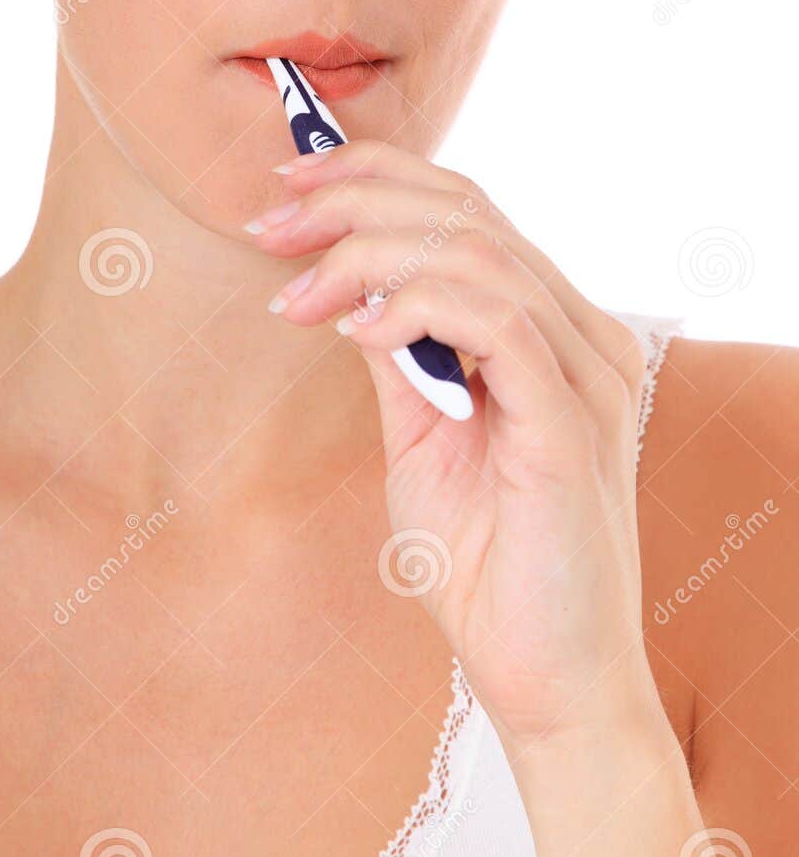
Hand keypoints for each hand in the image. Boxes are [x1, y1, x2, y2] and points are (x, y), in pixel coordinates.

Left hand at [252, 139, 660, 749]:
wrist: (545, 680)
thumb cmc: (488, 567)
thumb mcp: (423, 441)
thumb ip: (403, 361)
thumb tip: (345, 289)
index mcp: (552, 329)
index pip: (470, 207)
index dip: (376, 175)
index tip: (288, 183)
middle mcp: (581, 335)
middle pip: (468, 209)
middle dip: (354, 199)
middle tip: (269, 224)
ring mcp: (586, 374)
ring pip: (476, 251)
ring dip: (366, 255)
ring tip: (295, 293)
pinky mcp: (570, 423)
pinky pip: (497, 322)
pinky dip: (414, 307)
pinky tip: (354, 330)